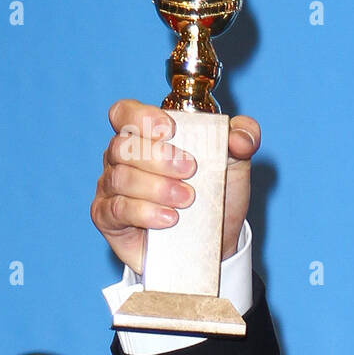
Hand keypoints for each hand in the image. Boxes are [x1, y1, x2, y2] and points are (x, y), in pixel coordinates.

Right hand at [92, 99, 259, 274]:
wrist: (216, 241)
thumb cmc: (217, 195)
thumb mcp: (236, 163)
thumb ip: (244, 138)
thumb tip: (240, 137)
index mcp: (147, 136)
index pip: (125, 113)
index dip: (141, 117)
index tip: (169, 130)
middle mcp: (123, 158)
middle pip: (122, 146)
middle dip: (157, 157)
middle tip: (190, 170)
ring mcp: (112, 187)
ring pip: (120, 178)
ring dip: (157, 187)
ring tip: (187, 199)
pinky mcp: (109, 217)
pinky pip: (117, 209)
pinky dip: (145, 212)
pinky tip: (170, 219)